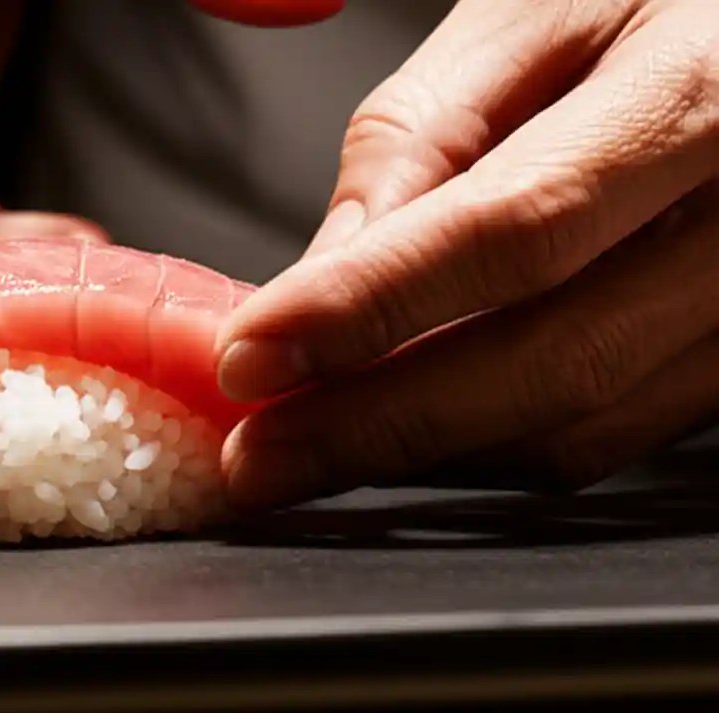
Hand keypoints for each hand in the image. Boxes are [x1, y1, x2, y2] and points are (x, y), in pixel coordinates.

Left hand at [215, 0, 717, 508]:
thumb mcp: (531, 18)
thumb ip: (420, 142)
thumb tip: (321, 280)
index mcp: (706, 89)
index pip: (516, 227)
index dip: (370, 305)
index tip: (253, 355)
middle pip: (557, 359)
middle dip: (380, 422)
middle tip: (260, 454)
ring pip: (585, 424)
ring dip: (431, 449)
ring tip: (312, 442)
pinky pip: (615, 427)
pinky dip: (496, 437)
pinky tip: (414, 417)